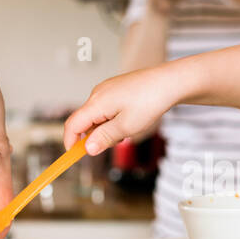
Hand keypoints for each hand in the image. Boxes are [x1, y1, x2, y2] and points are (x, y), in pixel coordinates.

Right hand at [63, 62, 181, 154]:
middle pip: (85, 121)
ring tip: (130, 128)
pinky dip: (113, 119)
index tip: (73, 156)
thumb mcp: (126, 127)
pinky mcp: (115, 89)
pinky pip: (106, 109)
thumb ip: (104, 138)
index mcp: (96, 102)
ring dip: (107, 128)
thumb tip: (88, 149)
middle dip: (95, 136)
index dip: (70, 142)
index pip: (72, 124)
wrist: (169, 82)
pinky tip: (131, 120)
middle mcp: (97, 93)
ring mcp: (106, 89)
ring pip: (97, 116)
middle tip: (118, 141)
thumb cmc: (150, 101)